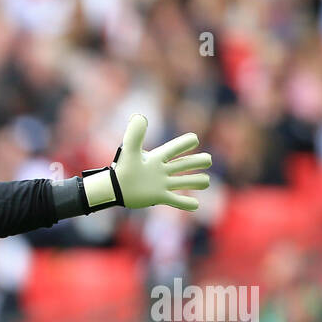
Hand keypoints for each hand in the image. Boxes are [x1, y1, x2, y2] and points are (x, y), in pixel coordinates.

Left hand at [84, 114, 211, 211]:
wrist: (114, 190)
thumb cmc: (121, 169)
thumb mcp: (129, 150)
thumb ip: (135, 134)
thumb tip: (139, 117)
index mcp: (157, 158)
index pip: (175, 148)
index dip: (185, 144)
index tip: (194, 140)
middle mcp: (162, 170)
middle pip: (184, 164)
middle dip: (198, 161)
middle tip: (208, 160)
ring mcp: (161, 184)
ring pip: (184, 182)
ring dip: (196, 182)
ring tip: (206, 182)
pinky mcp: (159, 197)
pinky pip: (175, 201)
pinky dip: (186, 204)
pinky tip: (196, 205)